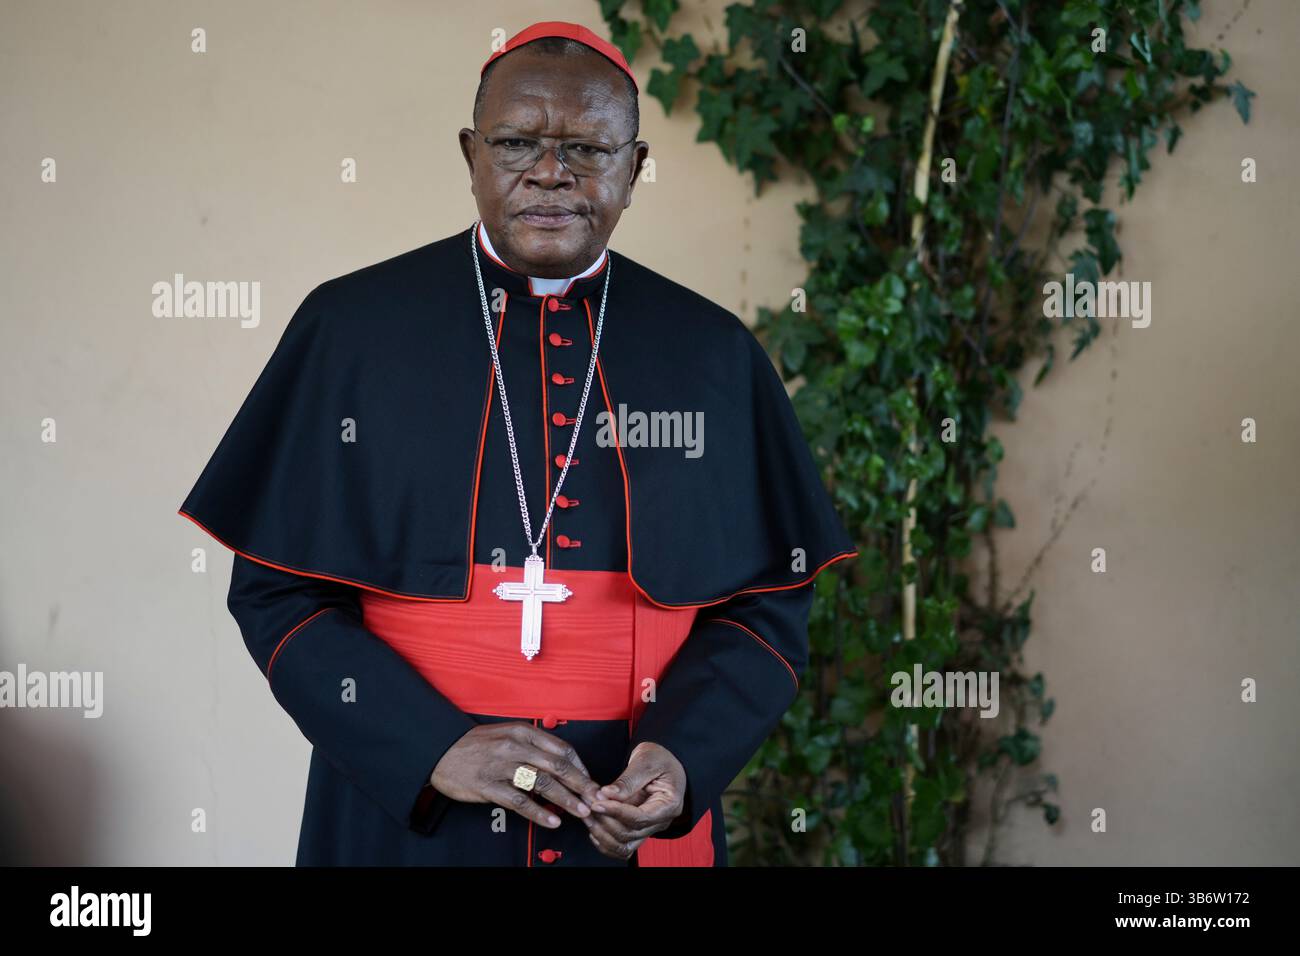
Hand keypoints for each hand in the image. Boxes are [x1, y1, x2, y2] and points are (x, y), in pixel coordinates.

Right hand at [430, 722, 600, 829]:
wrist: (440, 750)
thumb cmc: (476, 744)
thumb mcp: (506, 734)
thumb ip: (533, 746)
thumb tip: (561, 764)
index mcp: (522, 731)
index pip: (561, 748)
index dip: (581, 767)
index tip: (590, 782)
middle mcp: (515, 746)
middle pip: (557, 766)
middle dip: (581, 785)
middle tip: (595, 799)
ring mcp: (502, 766)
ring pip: (543, 784)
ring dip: (566, 800)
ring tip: (580, 812)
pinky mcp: (489, 785)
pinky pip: (519, 801)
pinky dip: (538, 812)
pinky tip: (551, 821)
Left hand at [585, 741, 685, 860]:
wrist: (661, 762)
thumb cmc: (659, 759)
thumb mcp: (645, 761)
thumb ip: (628, 780)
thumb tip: (607, 794)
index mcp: (669, 804)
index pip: (640, 817)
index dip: (616, 812)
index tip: (597, 803)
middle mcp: (660, 821)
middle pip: (630, 834)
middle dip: (605, 821)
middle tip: (588, 803)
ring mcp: (649, 828)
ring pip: (624, 845)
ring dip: (602, 834)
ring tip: (588, 815)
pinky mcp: (638, 829)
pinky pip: (622, 846)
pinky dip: (606, 842)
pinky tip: (594, 828)